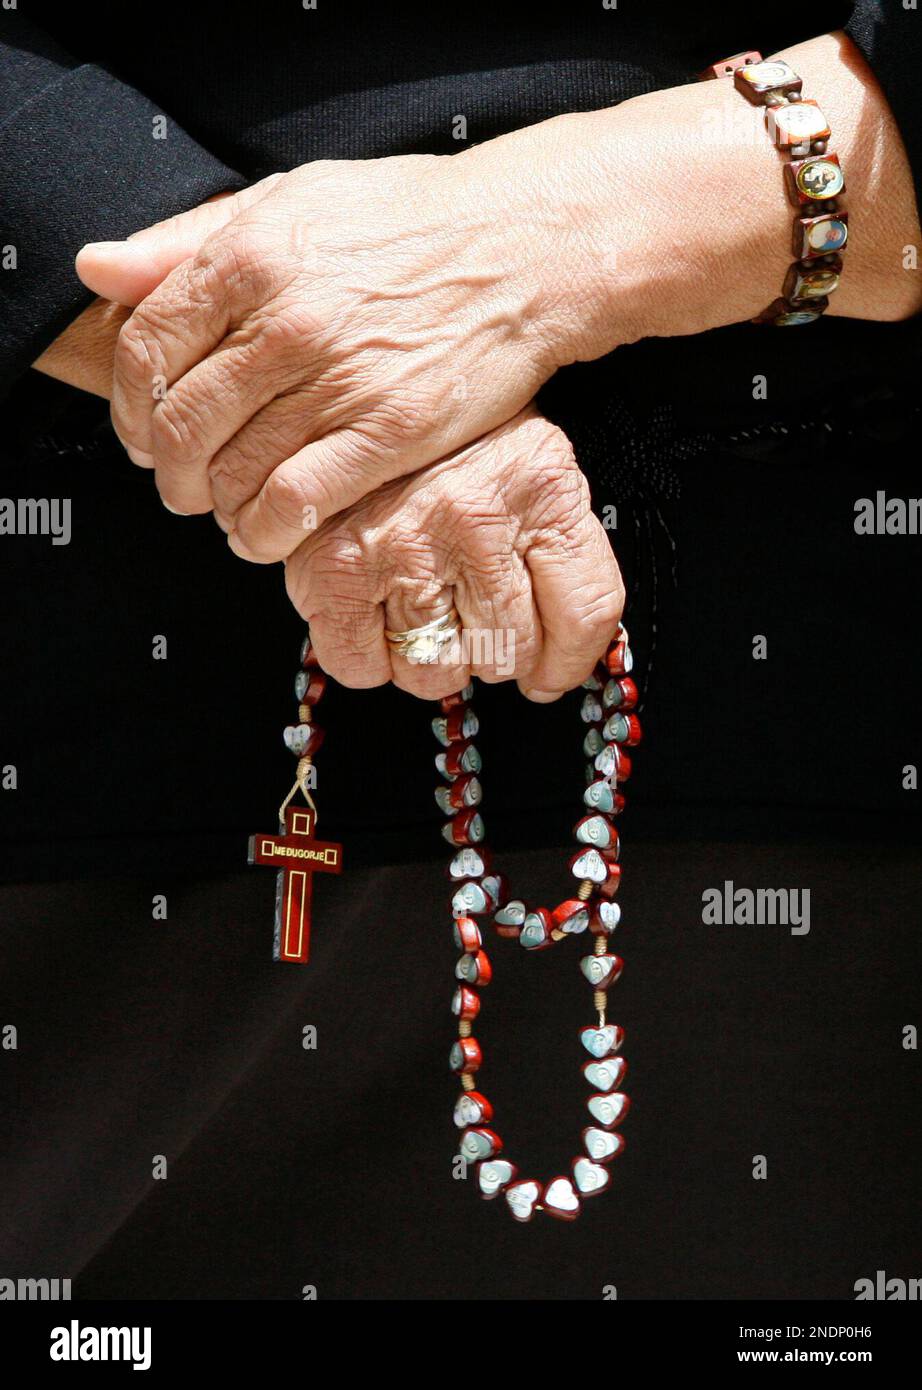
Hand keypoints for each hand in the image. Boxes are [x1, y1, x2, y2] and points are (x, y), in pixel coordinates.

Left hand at [78, 126, 617, 555]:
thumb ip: (189, 240)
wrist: (519, 249)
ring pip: (234, 472)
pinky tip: (266, 532)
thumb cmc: (409, 223)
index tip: (142, 430)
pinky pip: (296, 504)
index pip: (148, 349)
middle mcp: (287, 321)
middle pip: (182, 424)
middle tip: (180, 483)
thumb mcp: (291, 198)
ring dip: (216, 505)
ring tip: (227, 508)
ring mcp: (340, 382)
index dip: (131, 406)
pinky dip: (265, 531)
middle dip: (168, 470)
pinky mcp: (390, 434)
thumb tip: (100, 271)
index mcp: (252, 256)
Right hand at [283, 406, 623, 700]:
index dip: (567, 660)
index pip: (585, 614)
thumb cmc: (447, 429)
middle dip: (491, 651)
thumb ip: (559, 545)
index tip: (549, 670)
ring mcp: (403, 545)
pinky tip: (374, 620)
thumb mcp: (531, 461)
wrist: (354, 380)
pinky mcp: (335, 568)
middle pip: (509, 654)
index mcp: (543, 488)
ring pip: (437, 672)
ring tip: (419, 608)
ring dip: (429, 658)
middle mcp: (476, 517)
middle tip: (468, 614)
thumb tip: (555, 661)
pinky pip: (361, 666)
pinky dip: (367, 660)